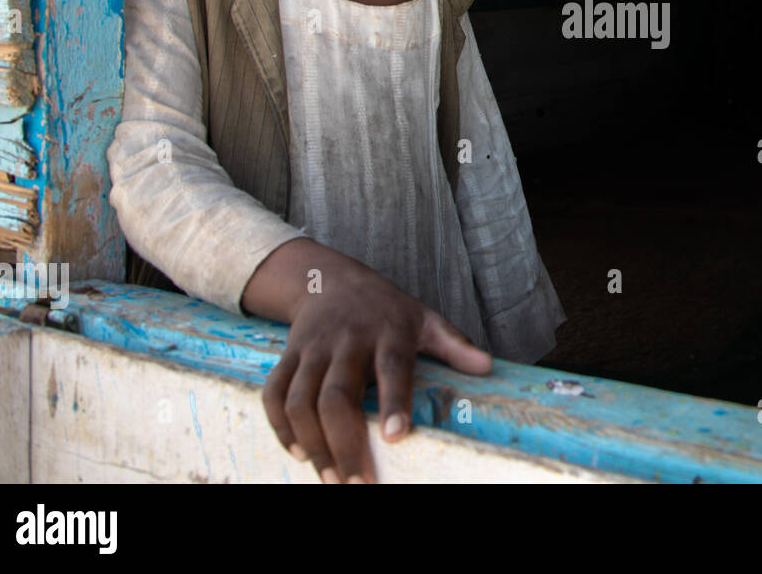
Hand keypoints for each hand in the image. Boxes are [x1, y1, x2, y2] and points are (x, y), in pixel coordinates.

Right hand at [260, 264, 492, 482]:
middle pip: (337, 396)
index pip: (392, 367)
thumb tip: (487, 367)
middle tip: (357, 483)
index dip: (394, 400)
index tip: (397, 436)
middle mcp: (347, 340)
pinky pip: (274, 393)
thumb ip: (454, 344)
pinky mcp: (288, 355)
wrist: (330, 279)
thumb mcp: (424, 319)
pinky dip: (280, 426)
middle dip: (345, 444)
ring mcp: (314, 348)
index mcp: (388, 331)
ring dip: (312, 443)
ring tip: (330, 479)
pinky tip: (298, 453)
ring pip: (301, 399)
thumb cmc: (386, 309)